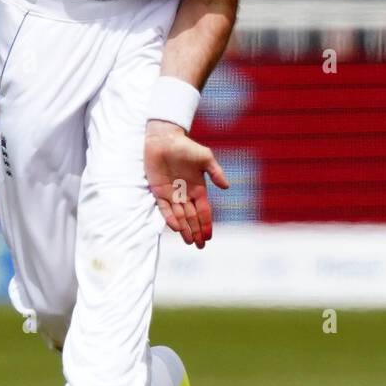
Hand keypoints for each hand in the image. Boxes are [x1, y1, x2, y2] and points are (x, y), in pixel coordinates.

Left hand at [144, 119, 228, 248]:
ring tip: (189, 242)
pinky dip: (170, 218)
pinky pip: (165, 208)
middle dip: (196, 232)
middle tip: (200, 246)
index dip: (207, 224)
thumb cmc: (186, 146)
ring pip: (179, 217)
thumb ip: (216, 172)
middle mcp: (185, 194)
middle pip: (192, 218)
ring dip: (184, 229)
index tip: (209, 237)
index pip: (204, 211)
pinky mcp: (158, 191)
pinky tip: (176, 228)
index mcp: (198, 189)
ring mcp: (172, 194)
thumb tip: (227, 187)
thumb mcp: (205, 158)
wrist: (164, 139)